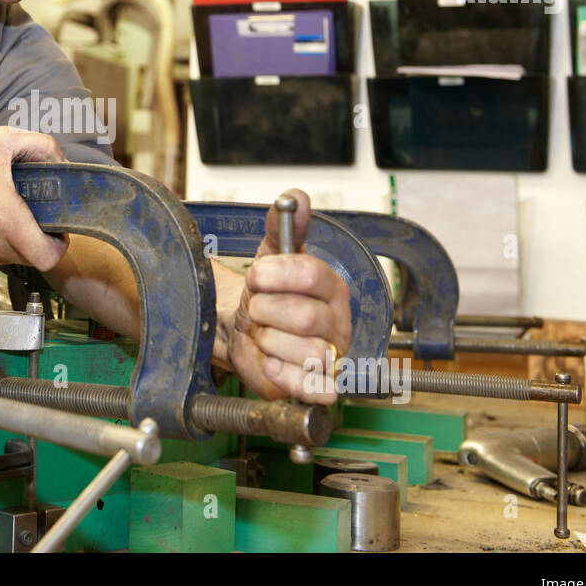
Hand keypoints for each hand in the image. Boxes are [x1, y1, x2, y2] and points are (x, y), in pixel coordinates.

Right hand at [0, 126, 68, 275]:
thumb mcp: (0, 140)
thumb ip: (40, 146)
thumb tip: (62, 164)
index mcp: (4, 218)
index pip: (49, 256)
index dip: (58, 244)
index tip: (55, 230)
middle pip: (32, 256)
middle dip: (35, 237)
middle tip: (27, 213)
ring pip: (10, 258)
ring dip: (12, 240)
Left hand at [222, 189, 351, 403]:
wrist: (246, 335)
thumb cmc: (266, 297)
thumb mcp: (270, 257)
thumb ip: (283, 227)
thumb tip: (295, 198)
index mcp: (331, 287)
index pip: (310, 273)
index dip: (273, 274)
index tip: (256, 277)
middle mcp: (338, 322)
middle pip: (305, 315)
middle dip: (266, 311)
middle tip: (258, 311)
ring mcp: (331, 356)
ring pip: (306, 351)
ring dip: (270, 342)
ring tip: (265, 336)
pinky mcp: (319, 388)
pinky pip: (312, 387)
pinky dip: (283, 373)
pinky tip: (271, 361)